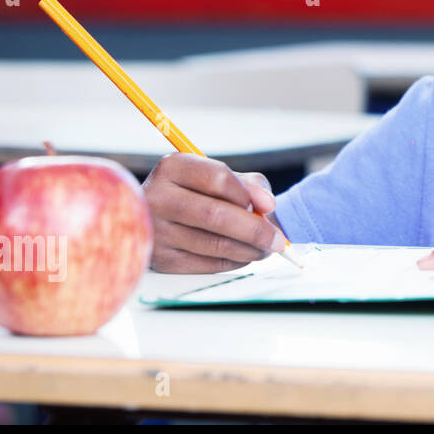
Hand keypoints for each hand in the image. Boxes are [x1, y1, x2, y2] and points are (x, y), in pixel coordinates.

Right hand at [142, 152, 286, 272]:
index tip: (271, 206)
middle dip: (255, 230)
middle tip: (278, 240)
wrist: (155, 217)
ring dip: (249, 250)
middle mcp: (157, 197)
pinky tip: (244, 256)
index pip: (218, 179)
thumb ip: (247, 184)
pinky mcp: (160, 260)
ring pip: (214, 244)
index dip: (249, 194)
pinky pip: (206, 265)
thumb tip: (268, 204)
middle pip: (216, 215)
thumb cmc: (196, 193)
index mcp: (173, 168)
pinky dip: (234, 262)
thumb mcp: (216, 177)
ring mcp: (156, 231)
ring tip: (265, 249)